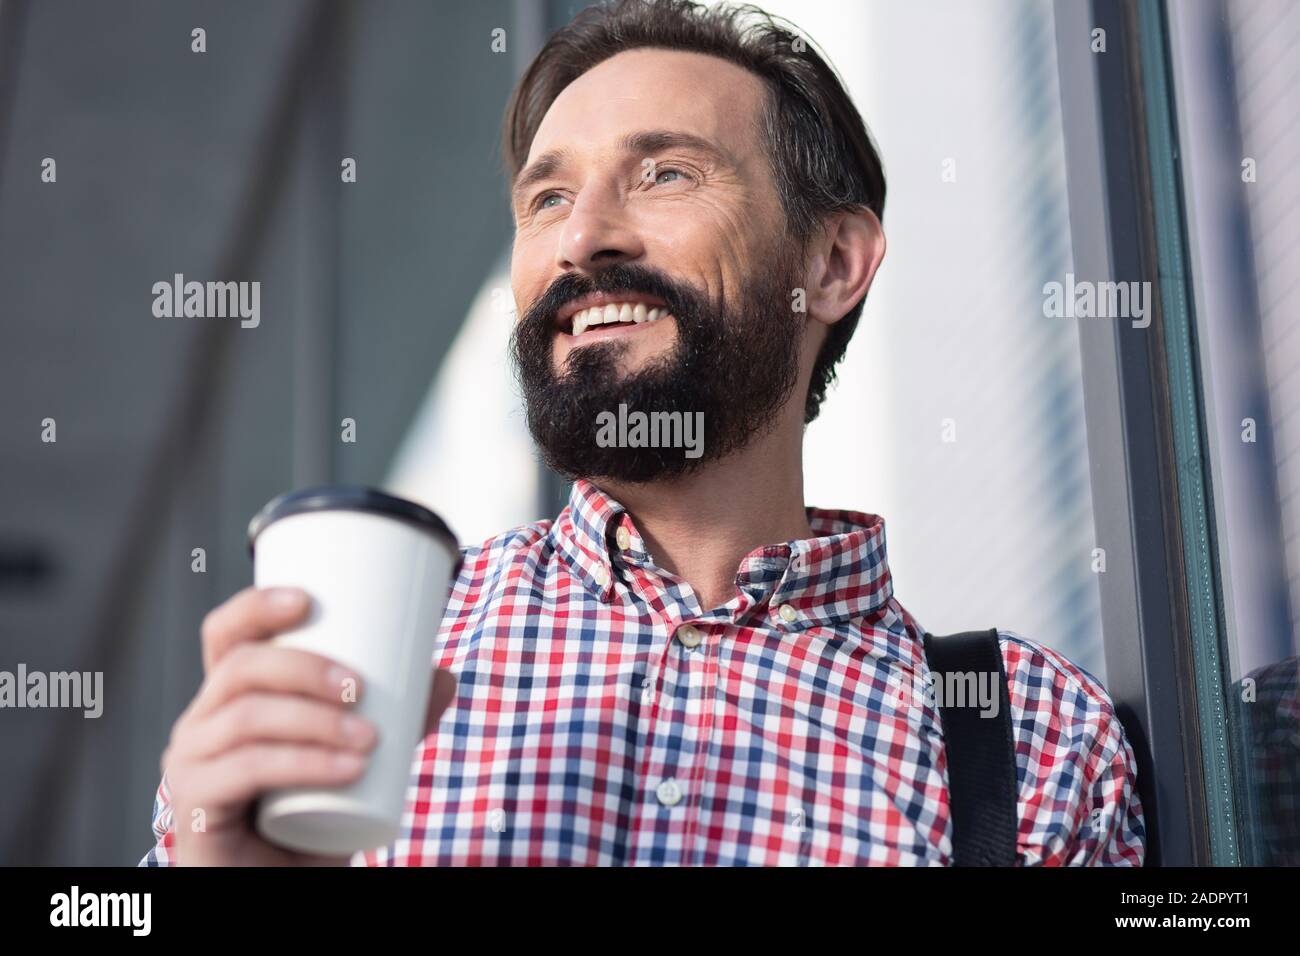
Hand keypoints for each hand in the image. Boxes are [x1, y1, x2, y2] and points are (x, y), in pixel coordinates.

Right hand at [161, 586, 456, 865]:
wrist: (285, 886)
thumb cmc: (309, 816)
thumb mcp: (354, 756)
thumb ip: (395, 719)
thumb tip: (443, 676)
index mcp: (229, 699)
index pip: (226, 635)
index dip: (256, 606)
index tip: (309, 599)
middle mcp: (199, 724)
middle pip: (241, 668)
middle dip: (306, 667)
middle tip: (361, 688)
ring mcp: (190, 765)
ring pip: (246, 717)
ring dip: (315, 720)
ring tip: (369, 738)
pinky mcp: (194, 808)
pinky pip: (246, 770)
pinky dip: (303, 764)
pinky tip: (347, 770)